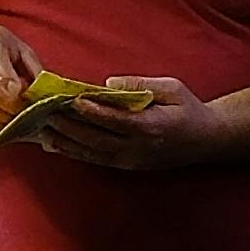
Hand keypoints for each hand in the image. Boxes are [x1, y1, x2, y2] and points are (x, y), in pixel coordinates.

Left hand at [7, 76, 201, 170]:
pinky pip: (97, 160)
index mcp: (152, 126)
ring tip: (43, 129)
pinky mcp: (127, 166)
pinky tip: (57, 144)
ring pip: (92, 153)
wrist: (206, 140)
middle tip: (45, 114)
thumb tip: (109, 84)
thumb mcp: (172, 88)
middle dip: (69, 127)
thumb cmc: (189, 109)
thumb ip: (141, 85)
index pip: (116, 120)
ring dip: (66, 142)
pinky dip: (75, 152)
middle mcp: (138, 148)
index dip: (93, 112)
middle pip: (97, 139)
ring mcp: (132, 160)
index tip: (73, 101)